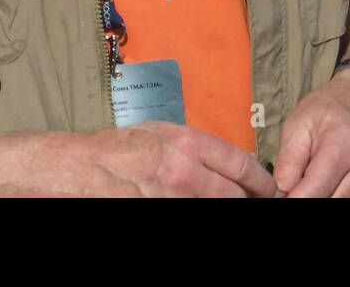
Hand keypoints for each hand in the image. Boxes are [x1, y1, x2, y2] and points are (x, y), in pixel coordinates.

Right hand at [81, 121, 275, 196]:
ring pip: (215, 208)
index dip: (261, 180)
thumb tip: (228, 163)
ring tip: (231, 203)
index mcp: (188, 145)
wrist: (81, 169)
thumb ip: (197, 147)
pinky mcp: (160, 213)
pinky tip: (199, 207)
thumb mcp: (163, 132)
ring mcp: (171, 199)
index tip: (269, 188)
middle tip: (255, 201)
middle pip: (233, 196)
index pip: (241, 165)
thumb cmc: (119, 148)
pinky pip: (192, 217)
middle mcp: (184, 174)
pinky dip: (201, 212)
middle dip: (247, 200)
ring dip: (225, 206)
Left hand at [273, 68, 349, 196]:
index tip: (282, 195)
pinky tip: (327, 185)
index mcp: (343, 147)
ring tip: (310, 183)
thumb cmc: (327, 109)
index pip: (315, 191)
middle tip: (293, 189)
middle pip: (329, 203)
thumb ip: (288, 161)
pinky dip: (336, 198)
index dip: (293, 199)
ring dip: (322, 198)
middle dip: (307, 198)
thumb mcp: (298, 124)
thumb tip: (281, 192)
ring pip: (341, 206)